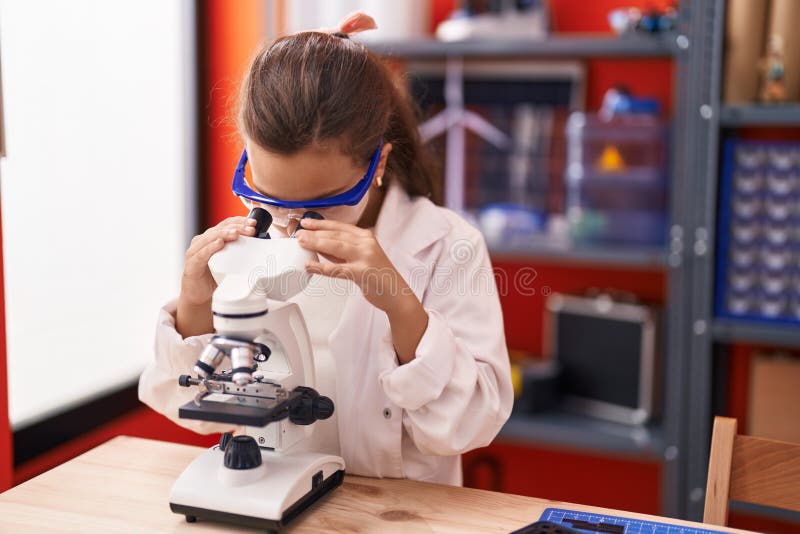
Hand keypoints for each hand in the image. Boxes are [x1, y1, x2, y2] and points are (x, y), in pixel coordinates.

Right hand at [179, 216, 256, 305]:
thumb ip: (240, 254)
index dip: (240, 221)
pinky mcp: (191, 264)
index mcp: (212, 238)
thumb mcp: (229, 262)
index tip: (253, 222)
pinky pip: (201, 254)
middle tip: (250, 229)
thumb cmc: (214, 276)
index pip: (226, 224)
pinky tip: (219, 243)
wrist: (198, 295)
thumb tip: (262, 250)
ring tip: (236, 233)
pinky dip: (210, 247)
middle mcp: (202, 241)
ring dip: (225, 234)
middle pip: (220, 228)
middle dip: (237, 227)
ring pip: (210, 237)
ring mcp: (195, 251)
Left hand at [296, 218, 427, 363]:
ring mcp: (366, 257)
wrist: (397, 294)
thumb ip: (342, 251)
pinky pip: (337, 268)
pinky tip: (310, 266)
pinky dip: (321, 267)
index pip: (340, 226)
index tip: (307, 223)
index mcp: (367, 237)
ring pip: (336, 247)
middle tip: (298, 233)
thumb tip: (320, 245)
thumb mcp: (362, 257)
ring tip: (301, 243)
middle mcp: (367, 243)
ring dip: (316, 244)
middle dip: (315, 233)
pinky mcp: (362, 272)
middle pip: (336, 235)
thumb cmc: (379, 276)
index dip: (321, 223)